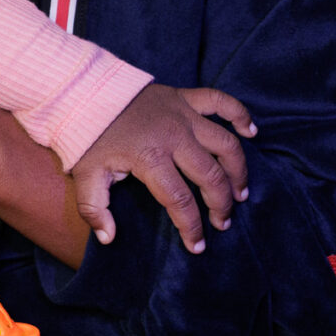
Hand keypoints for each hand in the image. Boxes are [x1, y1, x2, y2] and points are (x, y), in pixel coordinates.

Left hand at [71, 84, 254, 252]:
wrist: (83, 91)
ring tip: (240, 192)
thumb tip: (108, 238)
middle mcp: (174, 136)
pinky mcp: (185, 96)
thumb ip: (95, 209)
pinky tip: (251, 133)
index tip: (197, 245)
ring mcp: (183, 114)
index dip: (191, 227)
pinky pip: (222, 101)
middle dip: (220, 204)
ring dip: (237, 170)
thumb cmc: (86, 136)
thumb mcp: (84, 175)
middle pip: (211, 176)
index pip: (180, 200)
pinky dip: (240, 114)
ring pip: (225, 144)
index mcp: (150, 157)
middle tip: (222, 222)